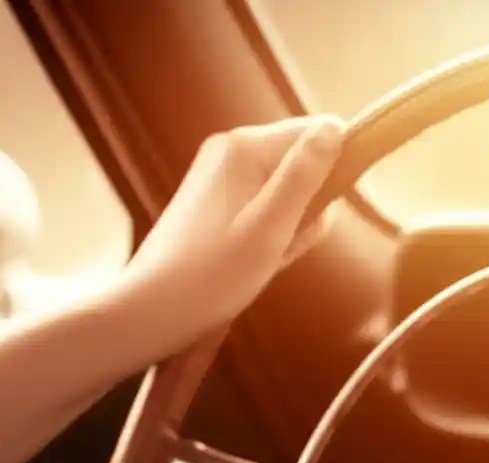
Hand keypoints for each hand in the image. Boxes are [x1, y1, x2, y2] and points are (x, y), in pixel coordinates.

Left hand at [110, 115, 344, 353]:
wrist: (153, 308)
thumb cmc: (214, 273)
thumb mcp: (271, 226)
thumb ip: (304, 175)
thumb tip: (335, 128)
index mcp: (245, 147)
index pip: (319, 133)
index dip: (332, 173)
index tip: (315, 214)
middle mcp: (232, 149)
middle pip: (304, 164)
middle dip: (308, 207)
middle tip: (281, 243)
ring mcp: (222, 173)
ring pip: (290, 190)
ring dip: (290, 227)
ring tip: (264, 256)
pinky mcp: (218, 197)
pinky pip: (267, 206)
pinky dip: (271, 233)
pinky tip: (253, 258)